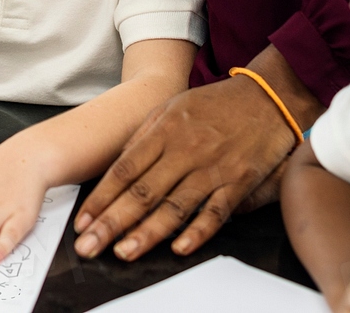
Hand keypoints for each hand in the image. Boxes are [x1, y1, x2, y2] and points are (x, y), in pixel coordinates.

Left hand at [73, 74, 295, 260]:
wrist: (267, 96)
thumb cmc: (215, 103)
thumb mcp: (171, 107)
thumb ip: (144, 136)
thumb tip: (117, 165)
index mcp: (164, 130)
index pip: (124, 169)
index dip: (101, 198)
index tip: (82, 221)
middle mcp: (185, 150)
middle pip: (143, 192)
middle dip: (112, 222)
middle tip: (89, 245)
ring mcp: (213, 168)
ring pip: (175, 206)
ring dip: (147, 233)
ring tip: (123, 252)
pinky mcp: (239, 182)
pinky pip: (216, 211)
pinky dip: (198, 231)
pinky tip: (178, 248)